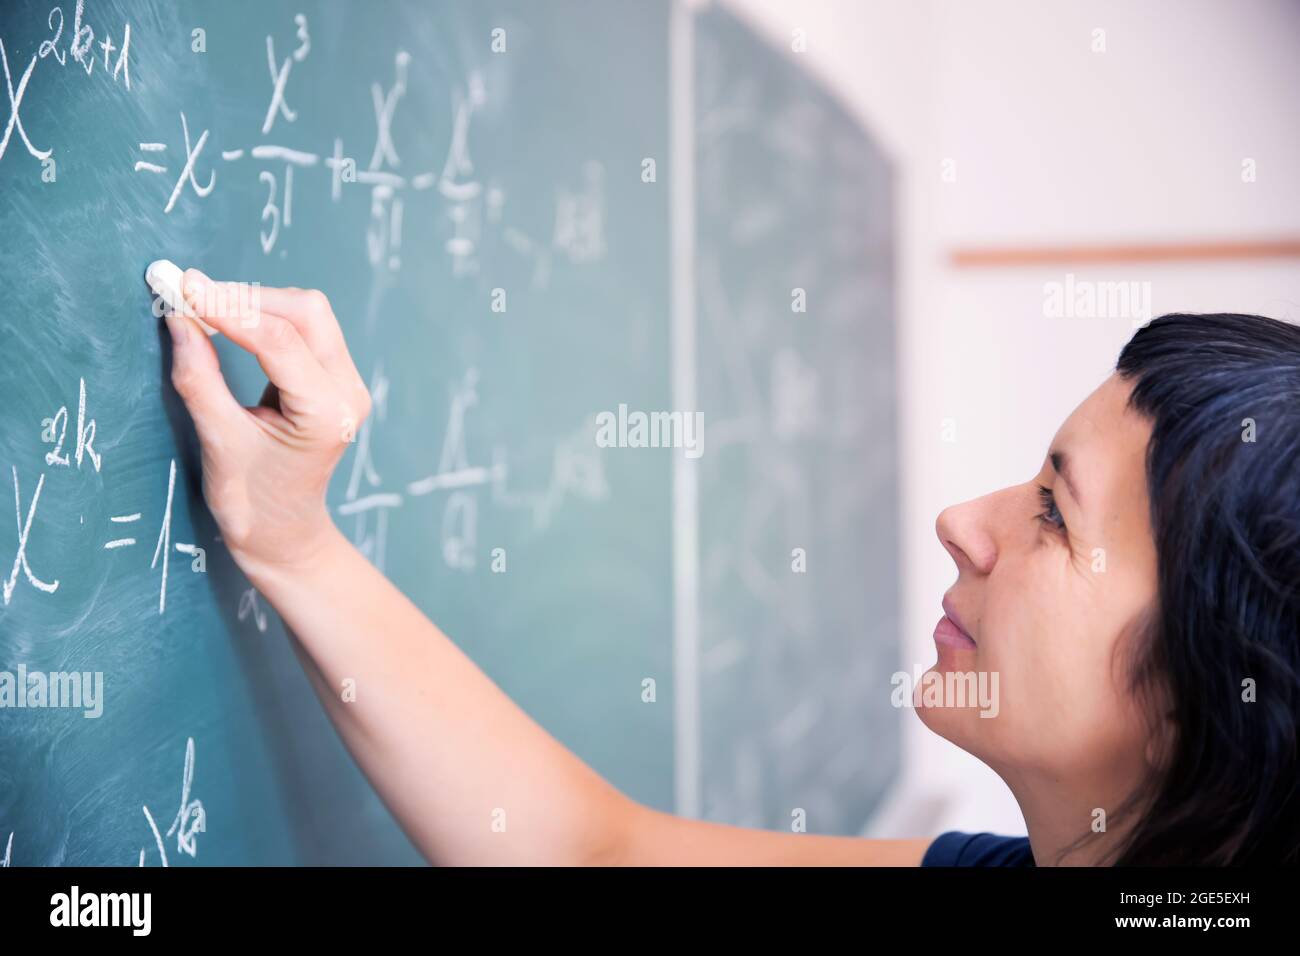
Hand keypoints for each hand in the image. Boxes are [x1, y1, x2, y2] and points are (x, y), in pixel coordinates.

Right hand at [164, 269, 369, 580]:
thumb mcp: (219, 442)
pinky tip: (230, 319)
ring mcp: (348, 384)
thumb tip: (179, 318)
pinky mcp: (337, 379)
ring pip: (308, 313)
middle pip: (306, 312)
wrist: (285, 532)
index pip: (279, 341)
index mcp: (326, 414)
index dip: (228, 308)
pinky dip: (266, 316)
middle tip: (190, 292)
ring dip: (256, 302)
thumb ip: (199, 379)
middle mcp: (348, 393)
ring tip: (204, 305)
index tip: (183, 288)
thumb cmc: (254, 502)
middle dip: (246, 298)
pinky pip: (307, 328)